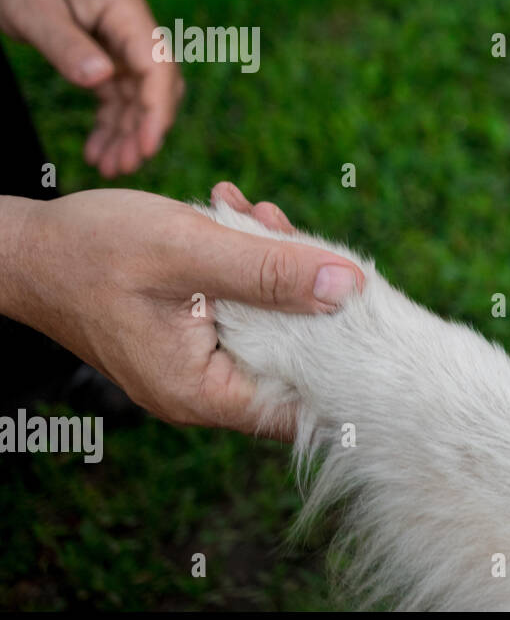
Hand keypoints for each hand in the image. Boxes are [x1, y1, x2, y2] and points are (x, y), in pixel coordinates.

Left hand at [0, 0, 182, 176]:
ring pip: (135, 97)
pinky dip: (108, 122)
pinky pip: (114, 95)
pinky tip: (96, 148)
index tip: (146, 146)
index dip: (156, 110)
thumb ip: (67, 45)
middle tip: (123, 167)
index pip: (157, 67)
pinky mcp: (101, 54)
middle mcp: (131, 29)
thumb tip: (102, 80)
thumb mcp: (35, 10)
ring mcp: (118, 43)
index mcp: (126, 12)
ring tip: (108, 167)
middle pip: (154, 87)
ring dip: (125, 133)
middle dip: (142, 129)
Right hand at [0, 183, 364, 438]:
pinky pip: (242, 307)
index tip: (365, 303)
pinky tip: (240, 217)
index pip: (302, 403)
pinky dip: (249, 264)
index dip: (343, 356)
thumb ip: (271, 271)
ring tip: (258, 215)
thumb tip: (350, 286)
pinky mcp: (191, 336)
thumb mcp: (190, 250)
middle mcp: (201, 392)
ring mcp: (195, 365)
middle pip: (295, 357)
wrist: (20, 248)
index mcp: (201, 392)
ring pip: (272, 324)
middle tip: (292, 234)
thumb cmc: (90, 249)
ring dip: (277, 267)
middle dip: (307, 292)